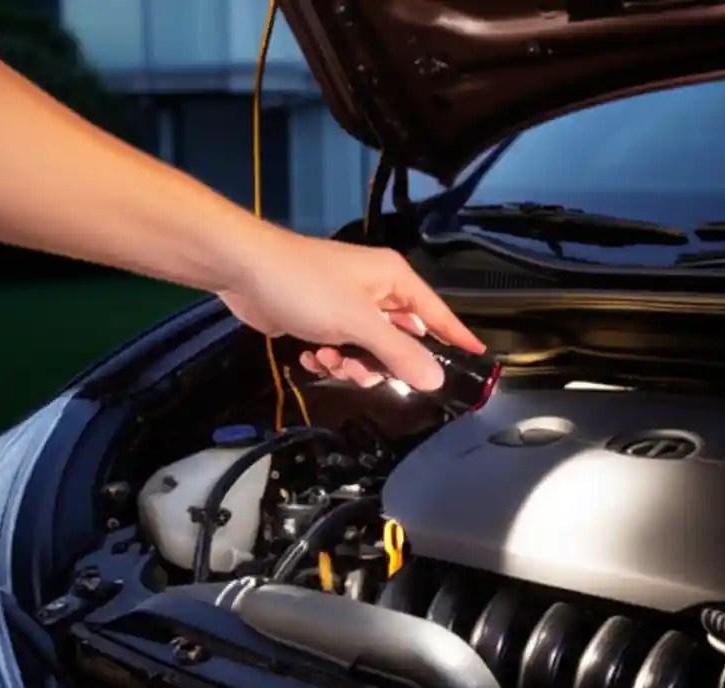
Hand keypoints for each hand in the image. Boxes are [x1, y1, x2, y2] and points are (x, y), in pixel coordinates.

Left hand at [218, 230, 483, 390]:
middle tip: (363, 369)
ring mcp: (347, 305)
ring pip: (367, 349)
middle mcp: (375, 291)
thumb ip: (398, 352)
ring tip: (327, 357)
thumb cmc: (306, 286)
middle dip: (382, 361)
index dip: (457, 336)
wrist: (245, 271)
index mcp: (394, 280)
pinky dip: (327, 357)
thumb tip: (436, 379)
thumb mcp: (358, 322)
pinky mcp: (321, 318)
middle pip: (400, 339)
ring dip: (349, 362)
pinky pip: (340, 348)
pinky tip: (310, 355)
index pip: (437, 313)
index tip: (479, 356)